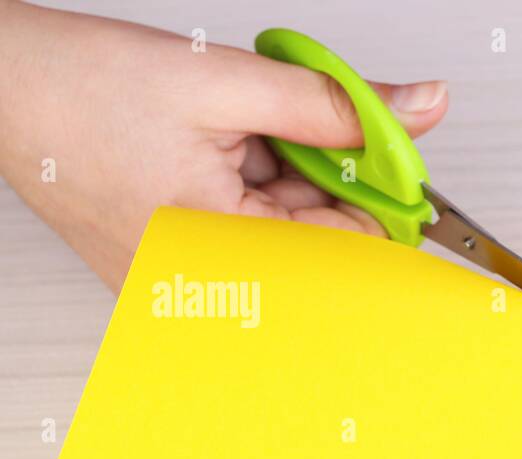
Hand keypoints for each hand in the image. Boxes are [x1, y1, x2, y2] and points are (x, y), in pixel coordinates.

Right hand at [0, 1, 446, 288]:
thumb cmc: (75, 90)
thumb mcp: (225, 83)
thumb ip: (334, 102)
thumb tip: (418, 108)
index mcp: (221, 254)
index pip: (346, 253)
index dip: (379, 200)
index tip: (392, 164)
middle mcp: (203, 284)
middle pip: (315, 240)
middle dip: (322, 176)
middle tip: (284, 121)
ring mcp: (185, 279)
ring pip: (280, 229)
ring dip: (283, 174)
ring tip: (223, 129)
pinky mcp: (171, 264)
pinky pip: (242, 229)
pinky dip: (248, 183)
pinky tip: (213, 148)